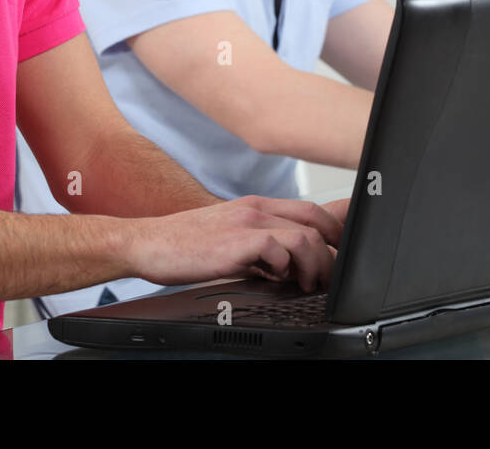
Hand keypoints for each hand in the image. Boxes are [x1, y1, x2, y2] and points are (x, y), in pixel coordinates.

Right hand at [125, 195, 343, 291]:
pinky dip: (286, 267)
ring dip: (315, 263)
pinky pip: (277, 249)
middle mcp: (256, 209)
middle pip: (316, 220)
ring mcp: (246, 223)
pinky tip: (279, 279)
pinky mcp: (234, 242)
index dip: (335, 230)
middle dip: (333, 251)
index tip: (341, 253)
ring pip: (304, 235)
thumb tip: (291, 267)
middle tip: (331, 276)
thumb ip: (263, 247)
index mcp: (257, 206)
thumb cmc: (187, 244)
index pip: (312, 208)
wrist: (148, 243)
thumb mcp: (233, 238)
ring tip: (308, 283)